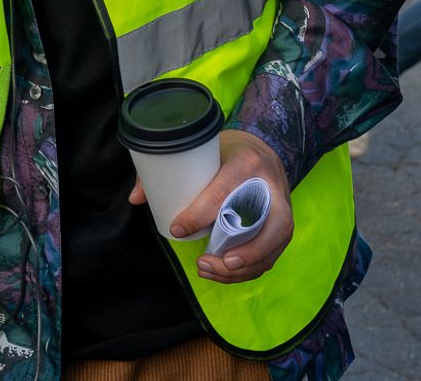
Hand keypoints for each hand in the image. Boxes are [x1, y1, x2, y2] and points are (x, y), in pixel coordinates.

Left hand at [129, 130, 293, 283]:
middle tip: (210, 263)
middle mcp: (271, 185)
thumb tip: (136, 198)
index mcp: (246, 162)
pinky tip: (225, 273)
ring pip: (274, 243)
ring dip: (245, 266)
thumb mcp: (199, 152)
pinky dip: (251, 268)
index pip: (224, 192)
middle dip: (245, 251)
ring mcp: (283, 205)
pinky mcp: (285, 221)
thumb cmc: (224, 152)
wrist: (261, 148)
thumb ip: (167, 173)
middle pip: (270, 223)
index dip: (199, 215)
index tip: (177, 229)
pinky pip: (274, 251)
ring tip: (211, 270)